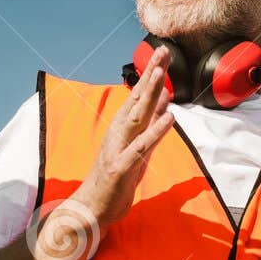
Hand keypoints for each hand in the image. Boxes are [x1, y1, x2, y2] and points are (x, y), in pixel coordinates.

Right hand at [70, 45, 175, 229]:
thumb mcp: (137, 148)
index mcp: (122, 128)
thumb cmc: (114, 178)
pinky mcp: (121, 167)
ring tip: (162, 74)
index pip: (138, 96)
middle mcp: (119, 133)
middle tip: (163, 50)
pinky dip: (155, 131)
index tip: (163, 53)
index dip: (151, 74)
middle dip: (151, 75)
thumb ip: (150, 124)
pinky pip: (141, 147)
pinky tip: (169, 117)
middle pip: (137, 99)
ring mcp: (118, 149)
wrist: (91, 209)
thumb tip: (165, 97)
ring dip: (149, 95)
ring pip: (137, 117)